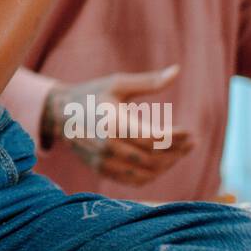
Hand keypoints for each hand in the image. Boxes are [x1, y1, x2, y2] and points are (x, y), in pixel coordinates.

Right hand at [40, 64, 192, 184]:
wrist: (59, 113)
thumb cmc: (92, 94)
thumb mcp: (118, 83)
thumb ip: (149, 81)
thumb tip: (177, 70)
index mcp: (112, 123)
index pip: (153, 138)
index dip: (175, 138)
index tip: (189, 133)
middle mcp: (107, 146)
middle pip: (152, 157)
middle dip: (177, 152)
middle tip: (191, 143)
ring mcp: (103, 161)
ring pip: (146, 172)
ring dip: (167, 165)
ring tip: (180, 153)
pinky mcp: (101, 170)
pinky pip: (134, 180)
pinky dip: (152, 175)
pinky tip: (162, 163)